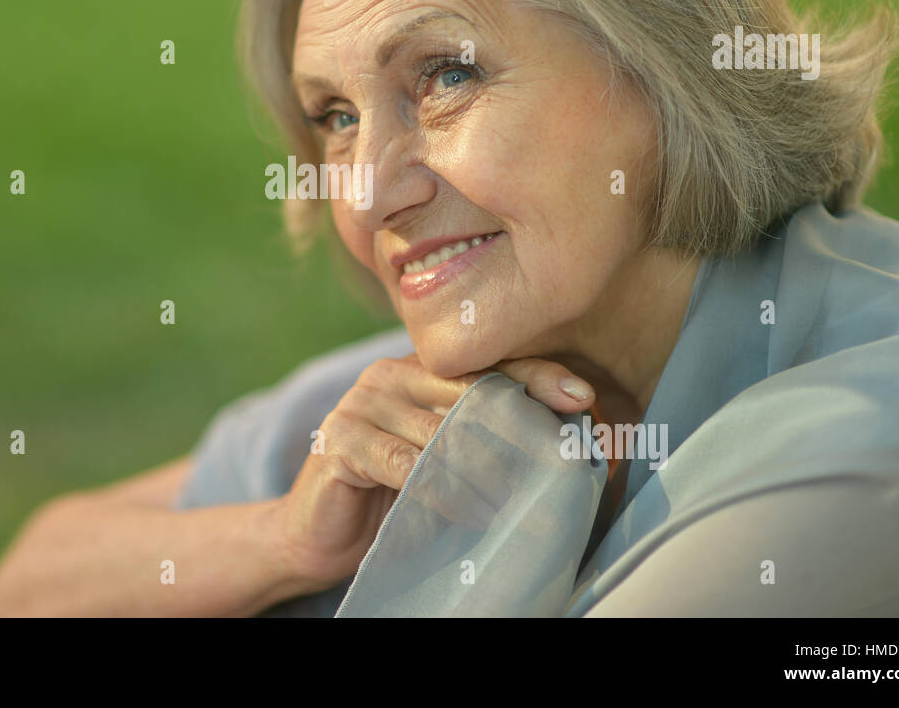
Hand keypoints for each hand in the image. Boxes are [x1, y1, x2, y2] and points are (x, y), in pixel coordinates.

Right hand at [268, 353, 596, 591]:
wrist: (315, 533)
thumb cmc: (391, 496)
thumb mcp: (442, 461)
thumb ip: (483, 440)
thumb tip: (563, 441)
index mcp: (418, 369)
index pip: (486, 364)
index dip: (536, 377)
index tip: (583, 397)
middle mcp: (388, 374)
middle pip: (468, 391)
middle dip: (520, 426)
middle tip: (563, 460)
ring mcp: (360, 403)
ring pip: (439, 432)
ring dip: (486, 471)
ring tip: (524, 499)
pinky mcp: (338, 439)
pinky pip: (402, 464)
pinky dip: (440, 490)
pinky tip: (469, 511)